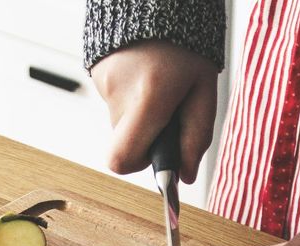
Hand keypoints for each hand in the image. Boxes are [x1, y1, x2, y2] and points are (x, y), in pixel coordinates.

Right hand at [90, 40, 217, 182]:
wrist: (157, 0)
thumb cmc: (186, 44)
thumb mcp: (204, 89)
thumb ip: (196, 135)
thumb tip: (185, 175)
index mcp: (150, 97)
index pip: (123, 159)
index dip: (140, 166)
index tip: (159, 154)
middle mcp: (120, 92)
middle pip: (124, 142)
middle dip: (147, 137)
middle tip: (167, 111)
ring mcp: (102, 82)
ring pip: (120, 121)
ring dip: (140, 114)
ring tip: (159, 84)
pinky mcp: (95, 73)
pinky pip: (115, 101)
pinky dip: (131, 96)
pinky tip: (145, 73)